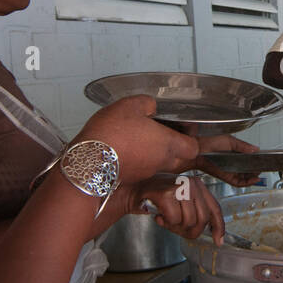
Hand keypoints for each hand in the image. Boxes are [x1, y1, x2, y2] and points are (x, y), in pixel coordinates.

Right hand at [78, 95, 199, 184]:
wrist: (88, 162)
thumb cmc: (111, 134)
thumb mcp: (130, 105)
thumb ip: (147, 104)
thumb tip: (151, 107)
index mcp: (167, 144)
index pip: (194, 148)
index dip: (192, 137)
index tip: (184, 126)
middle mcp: (161, 161)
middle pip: (182, 158)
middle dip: (179, 146)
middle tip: (167, 132)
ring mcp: (146, 172)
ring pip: (163, 164)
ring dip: (160, 153)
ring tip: (146, 137)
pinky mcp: (132, 178)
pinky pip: (145, 169)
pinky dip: (143, 159)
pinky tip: (130, 147)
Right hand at [125, 173, 225, 244]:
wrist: (133, 190)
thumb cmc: (157, 197)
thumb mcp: (181, 202)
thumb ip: (196, 214)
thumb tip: (214, 235)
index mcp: (198, 185)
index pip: (215, 208)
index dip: (218, 227)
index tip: (218, 241)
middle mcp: (192, 183)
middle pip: (202, 219)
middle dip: (190, 231)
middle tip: (178, 230)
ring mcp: (180, 187)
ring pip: (188, 221)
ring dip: (175, 227)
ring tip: (166, 219)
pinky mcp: (167, 193)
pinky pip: (174, 219)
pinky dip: (166, 223)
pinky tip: (159, 216)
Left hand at [191, 134, 260, 186]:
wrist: (197, 148)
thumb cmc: (209, 141)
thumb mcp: (230, 141)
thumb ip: (243, 146)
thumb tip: (255, 149)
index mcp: (233, 154)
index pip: (247, 160)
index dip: (255, 162)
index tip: (262, 161)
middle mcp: (231, 164)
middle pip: (247, 171)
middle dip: (255, 171)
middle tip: (262, 168)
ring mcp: (229, 171)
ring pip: (244, 178)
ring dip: (252, 178)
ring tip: (259, 174)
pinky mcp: (225, 176)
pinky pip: (238, 182)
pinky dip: (246, 183)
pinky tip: (254, 179)